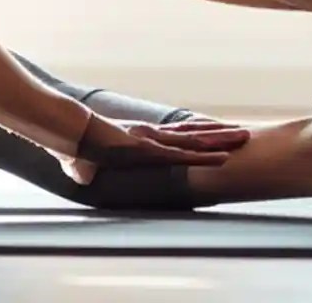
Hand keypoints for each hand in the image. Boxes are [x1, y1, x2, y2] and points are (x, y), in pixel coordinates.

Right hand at [58, 115, 250, 184]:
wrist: (65, 133)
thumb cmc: (70, 146)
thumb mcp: (80, 164)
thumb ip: (85, 170)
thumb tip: (80, 177)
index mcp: (138, 139)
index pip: (175, 136)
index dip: (196, 136)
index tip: (216, 134)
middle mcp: (151, 136)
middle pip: (193, 135)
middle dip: (219, 134)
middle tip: (244, 134)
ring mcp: (152, 142)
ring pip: (194, 142)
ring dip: (220, 141)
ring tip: (245, 139)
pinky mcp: (149, 150)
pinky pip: (183, 156)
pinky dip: (204, 158)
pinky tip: (223, 159)